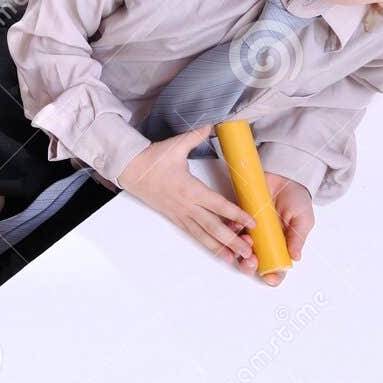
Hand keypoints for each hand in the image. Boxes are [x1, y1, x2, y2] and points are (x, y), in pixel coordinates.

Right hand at [117, 126, 255, 266]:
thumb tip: (211, 123)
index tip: (252, 222)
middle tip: (249, 251)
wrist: (130, 170)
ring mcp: (180, 214)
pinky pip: (193, 233)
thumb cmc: (152, 159)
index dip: (236, 214)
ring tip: (236, 259)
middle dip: (233, 240)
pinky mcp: (174, 217)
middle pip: (213, 227)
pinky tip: (218, 252)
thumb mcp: (175, 145)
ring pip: (203, 235)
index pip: (218, 205)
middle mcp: (186, 206)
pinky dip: (207, 244)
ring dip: (221, 248)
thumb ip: (196, 136)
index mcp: (190, 189)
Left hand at [231, 172, 314, 285]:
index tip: (268, 277)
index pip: (276, 267)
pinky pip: (231, 226)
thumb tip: (296, 258)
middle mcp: (264, 241)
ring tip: (245, 240)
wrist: (285, 175)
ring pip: (239, 246)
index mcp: (281, 246)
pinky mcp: (239, 215)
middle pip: (253, 261)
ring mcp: (250, 229)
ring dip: (239, 248)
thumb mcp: (303, 219)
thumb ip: (298, 237)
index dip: (272, 276)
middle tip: (251, 259)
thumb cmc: (297, 199)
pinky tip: (236, 225)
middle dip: (250, 265)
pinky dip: (232, 228)